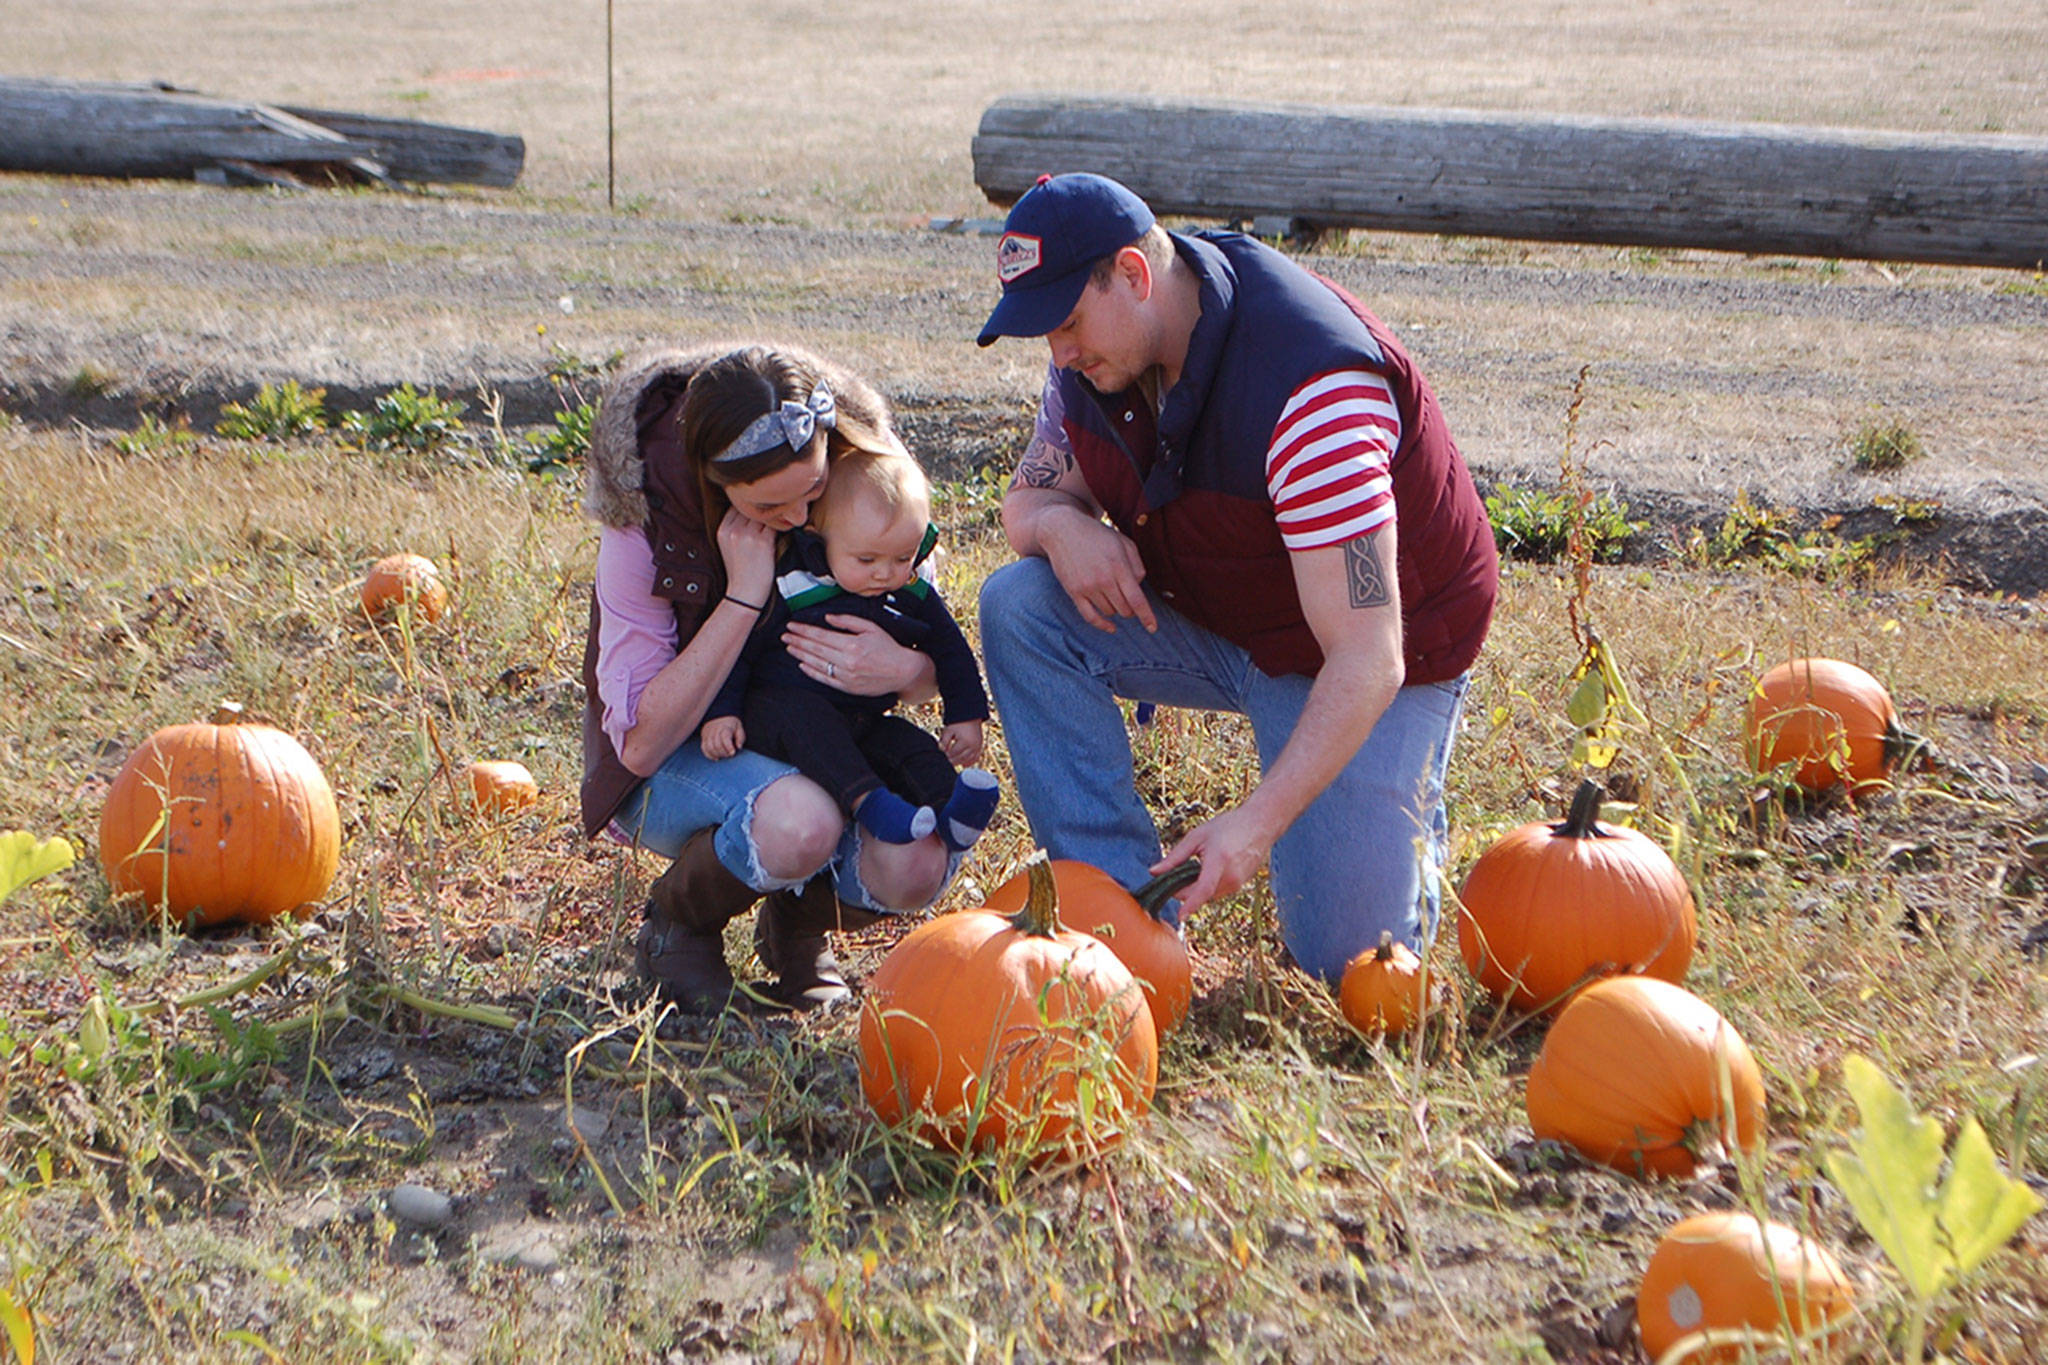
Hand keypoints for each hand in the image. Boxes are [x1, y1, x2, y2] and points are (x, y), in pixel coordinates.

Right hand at [700, 715, 743, 759]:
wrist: (719, 717)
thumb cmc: (732, 726)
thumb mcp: (739, 728)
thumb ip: (740, 738)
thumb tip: (739, 747)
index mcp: (725, 726)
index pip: (725, 737)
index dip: (729, 747)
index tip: (733, 753)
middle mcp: (714, 729)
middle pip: (717, 745)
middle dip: (724, 753)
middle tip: (729, 755)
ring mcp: (707, 733)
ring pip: (709, 747)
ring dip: (717, 755)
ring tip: (724, 756)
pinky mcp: (704, 738)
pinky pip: (704, 748)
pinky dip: (710, 755)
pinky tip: (716, 758)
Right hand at [714, 508, 778, 604]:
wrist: (744, 594)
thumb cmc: (740, 572)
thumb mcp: (728, 546)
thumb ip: (736, 528)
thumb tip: (755, 512)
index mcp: (723, 529)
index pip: (738, 506)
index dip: (751, 508)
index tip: (760, 512)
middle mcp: (733, 529)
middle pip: (752, 508)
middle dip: (763, 511)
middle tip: (775, 512)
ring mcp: (747, 534)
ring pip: (765, 515)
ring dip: (774, 518)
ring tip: (781, 521)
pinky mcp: (762, 542)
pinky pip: (775, 526)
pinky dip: (782, 527)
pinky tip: (786, 530)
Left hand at [783, 614, 923, 694]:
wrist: (902, 671)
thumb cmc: (888, 647)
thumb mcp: (871, 627)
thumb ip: (848, 621)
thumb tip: (827, 618)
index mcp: (852, 644)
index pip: (820, 636)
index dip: (804, 630)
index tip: (792, 625)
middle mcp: (847, 661)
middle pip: (815, 649)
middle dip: (797, 641)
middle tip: (784, 635)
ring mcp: (845, 676)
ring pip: (816, 664)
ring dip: (800, 655)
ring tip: (789, 647)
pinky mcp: (846, 687)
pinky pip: (824, 679)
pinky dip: (811, 671)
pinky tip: (802, 664)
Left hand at [939, 720, 983, 766]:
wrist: (971, 716)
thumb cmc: (958, 723)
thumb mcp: (949, 730)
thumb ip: (944, 741)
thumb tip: (941, 751)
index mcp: (965, 741)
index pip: (954, 753)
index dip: (946, 756)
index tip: (941, 757)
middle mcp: (973, 746)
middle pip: (961, 758)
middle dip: (952, 761)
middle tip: (945, 762)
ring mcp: (977, 747)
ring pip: (968, 760)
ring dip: (960, 762)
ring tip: (952, 762)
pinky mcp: (980, 747)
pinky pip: (975, 759)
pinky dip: (969, 763)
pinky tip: (963, 764)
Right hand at [1041, 510, 1156, 633]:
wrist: (1062, 530)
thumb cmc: (1097, 535)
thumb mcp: (1123, 542)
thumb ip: (1137, 565)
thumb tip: (1139, 587)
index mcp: (1119, 566)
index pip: (1137, 599)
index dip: (1147, 616)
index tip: (1153, 628)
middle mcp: (1103, 579)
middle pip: (1125, 609)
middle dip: (1131, 608)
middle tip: (1128, 596)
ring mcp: (1087, 587)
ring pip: (1110, 612)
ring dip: (1116, 608)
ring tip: (1112, 592)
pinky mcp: (1074, 592)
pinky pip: (1090, 617)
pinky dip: (1102, 625)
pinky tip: (1111, 627)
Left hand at [1152, 805, 1281, 916]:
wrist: (1260, 824)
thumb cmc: (1227, 826)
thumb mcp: (1197, 836)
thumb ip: (1175, 856)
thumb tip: (1154, 872)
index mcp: (1219, 861)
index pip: (1202, 889)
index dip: (1190, 904)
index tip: (1180, 916)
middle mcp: (1231, 876)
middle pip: (1201, 894)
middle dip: (1186, 890)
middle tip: (1177, 874)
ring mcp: (1238, 882)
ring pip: (1209, 894)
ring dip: (1198, 887)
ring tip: (1200, 863)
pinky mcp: (1241, 885)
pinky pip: (1218, 891)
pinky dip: (1209, 885)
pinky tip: (1212, 866)